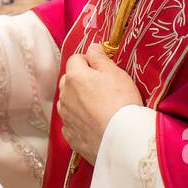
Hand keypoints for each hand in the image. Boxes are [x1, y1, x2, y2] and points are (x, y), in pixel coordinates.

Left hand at [57, 43, 142, 165]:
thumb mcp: (115, 72)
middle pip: (69, 81)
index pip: (76, 59)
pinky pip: (72, 123)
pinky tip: (95, 125)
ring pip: (68, 102)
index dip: (89, 61)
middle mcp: (65, 96)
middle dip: (81, 81)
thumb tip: (92, 47)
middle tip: (103, 88)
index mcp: (74, 77)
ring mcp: (66, 118)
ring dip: (79, 101)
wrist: (123, 139)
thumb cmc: (121, 101)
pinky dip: (80, 122)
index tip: (103, 68)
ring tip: (100, 108)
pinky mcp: (71, 137)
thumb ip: (100, 58)